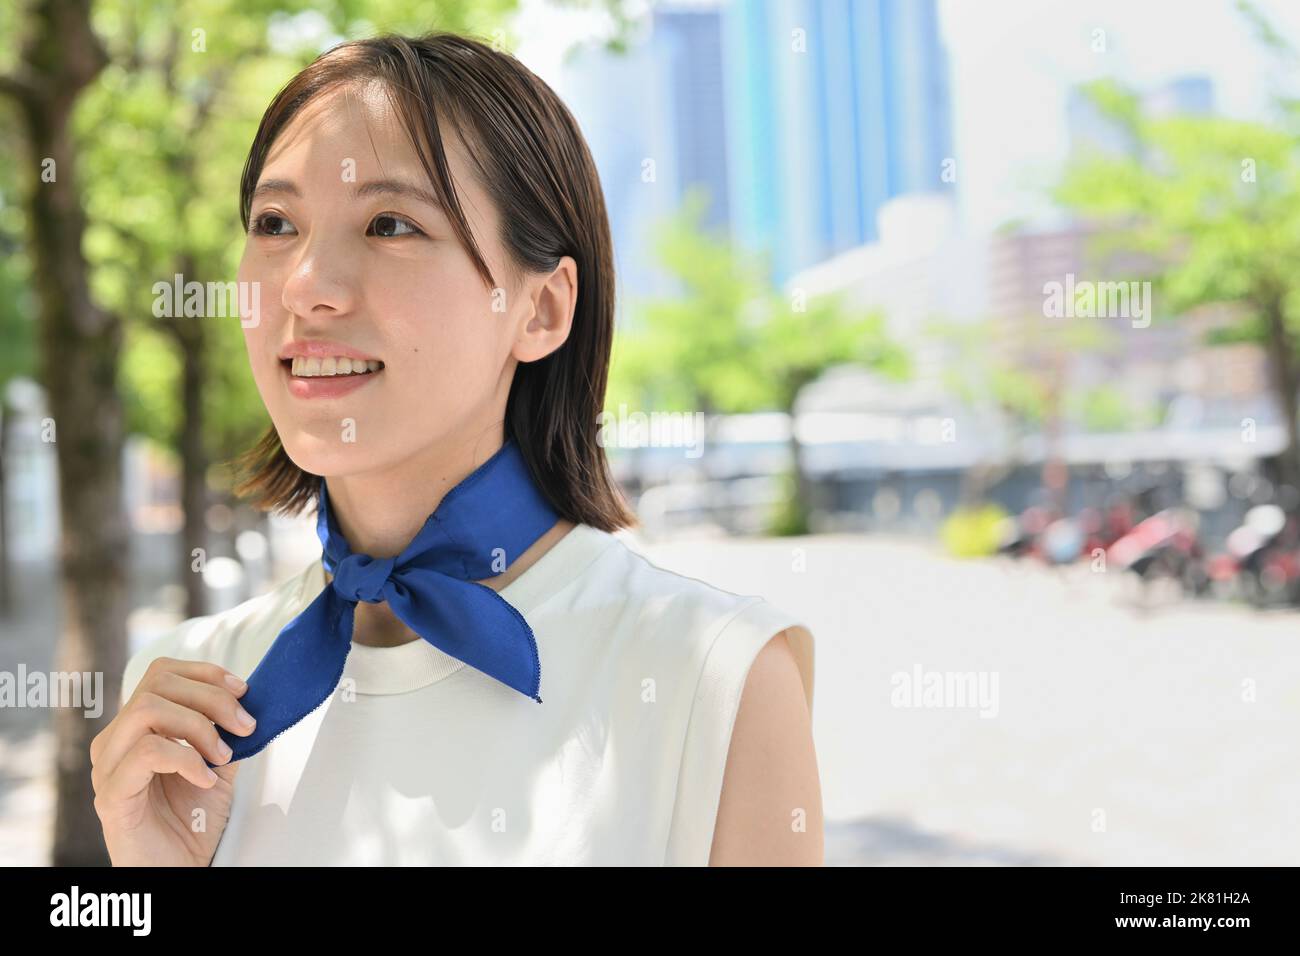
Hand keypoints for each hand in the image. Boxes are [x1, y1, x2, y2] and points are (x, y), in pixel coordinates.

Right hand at [91, 657, 256, 865]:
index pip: (162, 673)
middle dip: (211, 698)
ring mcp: (108, 766)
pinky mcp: (110, 795)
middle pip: (157, 684)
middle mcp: (115, 741)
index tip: (243, 691)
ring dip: (198, 727)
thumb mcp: (218, 763)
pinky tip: (205, 779)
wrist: (179, 868)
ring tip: (223, 756)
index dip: (205, 673)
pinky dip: (186, 758)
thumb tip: (248, 697)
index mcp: (136, 727)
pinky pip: (146, 752)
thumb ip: (225, 730)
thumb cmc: (192, 819)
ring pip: (147, 710)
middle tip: (244, 727)